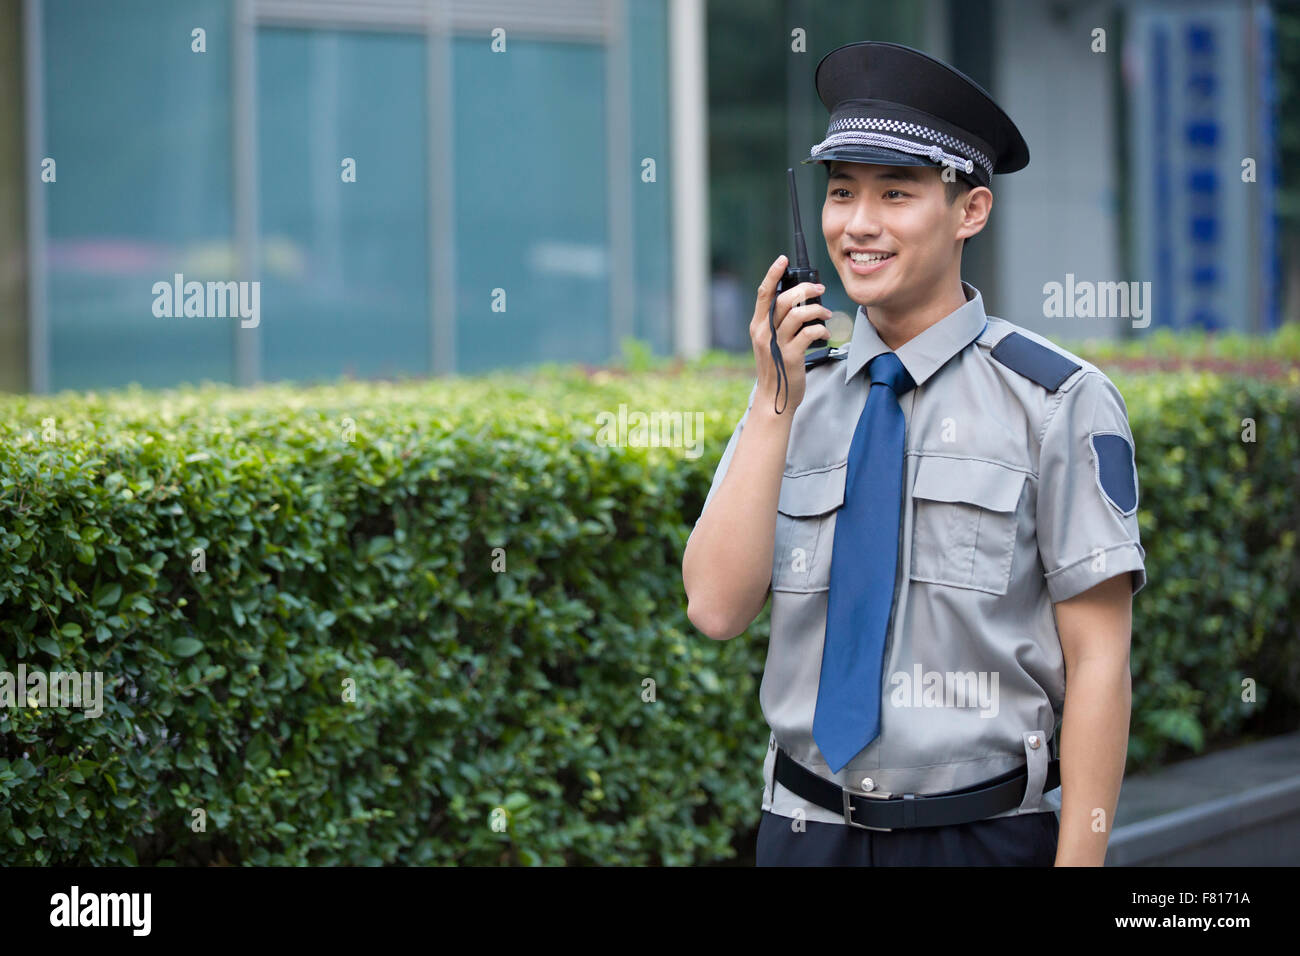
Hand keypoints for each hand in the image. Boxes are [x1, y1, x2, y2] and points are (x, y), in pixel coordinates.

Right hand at [750, 255, 832, 413]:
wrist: (774, 398)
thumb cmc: (776, 367)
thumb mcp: (770, 342)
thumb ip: (778, 322)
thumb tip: (798, 300)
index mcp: (757, 326)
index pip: (763, 293)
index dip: (773, 274)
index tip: (783, 259)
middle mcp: (763, 333)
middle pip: (784, 300)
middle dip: (805, 289)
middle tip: (819, 288)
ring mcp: (776, 345)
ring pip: (798, 314)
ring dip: (817, 310)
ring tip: (825, 313)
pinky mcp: (790, 357)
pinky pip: (809, 334)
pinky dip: (821, 330)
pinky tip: (825, 333)